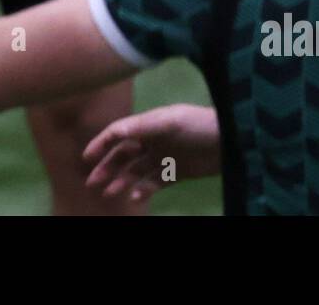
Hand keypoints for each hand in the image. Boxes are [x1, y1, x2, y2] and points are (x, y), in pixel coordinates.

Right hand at [83, 104, 220, 202]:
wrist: (232, 139)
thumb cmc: (199, 125)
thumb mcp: (170, 122)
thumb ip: (143, 126)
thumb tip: (116, 131)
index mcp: (148, 125)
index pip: (118, 133)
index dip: (101, 144)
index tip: (86, 158)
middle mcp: (153, 140)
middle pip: (123, 155)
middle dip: (107, 168)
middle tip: (92, 183)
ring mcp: (164, 157)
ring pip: (136, 171)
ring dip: (122, 181)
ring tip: (110, 193)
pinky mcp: (177, 172)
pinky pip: (155, 183)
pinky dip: (144, 189)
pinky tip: (136, 197)